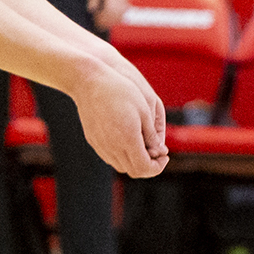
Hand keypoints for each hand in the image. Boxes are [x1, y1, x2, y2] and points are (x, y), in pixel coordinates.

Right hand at [72, 64, 167, 178]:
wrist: (89, 82)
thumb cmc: (120, 91)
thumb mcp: (144, 110)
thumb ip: (152, 135)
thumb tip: (160, 152)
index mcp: (128, 139)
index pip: (144, 168)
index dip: (158, 167)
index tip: (165, 156)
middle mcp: (113, 146)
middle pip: (133, 171)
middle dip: (148, 166)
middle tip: (157, 153)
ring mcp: (101, 145)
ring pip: (120, 166)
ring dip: (134, 162)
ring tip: (143, 146)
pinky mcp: (93, 141)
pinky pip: (109, 157)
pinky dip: (122, 156)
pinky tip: (127, 141)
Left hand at [86, 0, 128, 31]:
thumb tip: (91, 10)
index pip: (111, 10)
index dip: (104, 18)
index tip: (96, 21)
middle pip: (118, 14)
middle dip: (108, 21)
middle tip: (98, 23)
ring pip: (123, 13)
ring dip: (114, 19)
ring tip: (103, 20)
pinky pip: (125, 8)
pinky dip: (118, 14)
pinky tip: (109, 14)